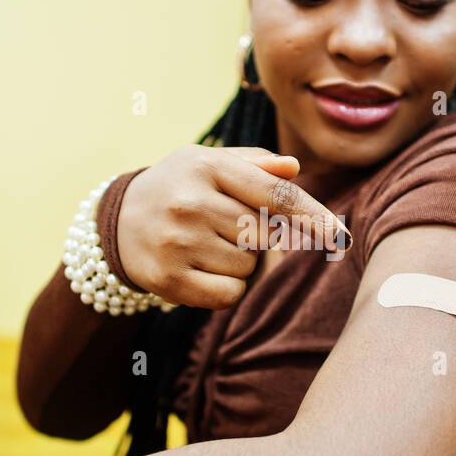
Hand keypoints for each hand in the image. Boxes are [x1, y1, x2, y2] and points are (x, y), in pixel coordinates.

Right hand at [116, 145, 350, 309]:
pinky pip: (229, 293)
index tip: (340, 234)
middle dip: (259, 235)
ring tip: (206, 244)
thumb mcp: (207, 162)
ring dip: (240, 260)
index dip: (312, 215)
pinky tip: (201, 269)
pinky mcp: (168, 280)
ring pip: (249, 265)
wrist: (116, 222)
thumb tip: (294, 169)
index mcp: (206, 166)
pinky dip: (226, 286)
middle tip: (226, 226)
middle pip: (266, 234)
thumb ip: (254, 164)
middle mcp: (190, 203)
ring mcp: (177, 243)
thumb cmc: (178, 186)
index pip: (275, 195)